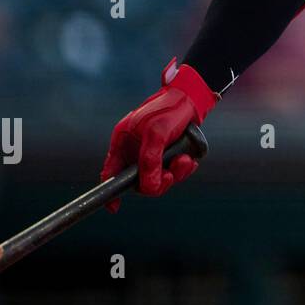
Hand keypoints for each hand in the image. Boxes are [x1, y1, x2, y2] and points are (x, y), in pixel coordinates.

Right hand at [99, 59, 216, 212]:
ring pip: (159, 177)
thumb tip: (149, 188)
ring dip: (174, 174)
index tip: (114, 207)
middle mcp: (136, 149)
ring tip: (185, 161)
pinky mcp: (169, 153)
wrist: (193, 97)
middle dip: (157, 181)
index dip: (111, 190)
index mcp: (123, 142)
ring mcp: (153, 152)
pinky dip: (183, 169)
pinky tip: (190, 160)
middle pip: (139, 180)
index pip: (111, 172)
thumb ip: (150, 161)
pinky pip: (174, 171)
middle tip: (170, 175)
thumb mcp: (156, 135)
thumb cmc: (170, 109)